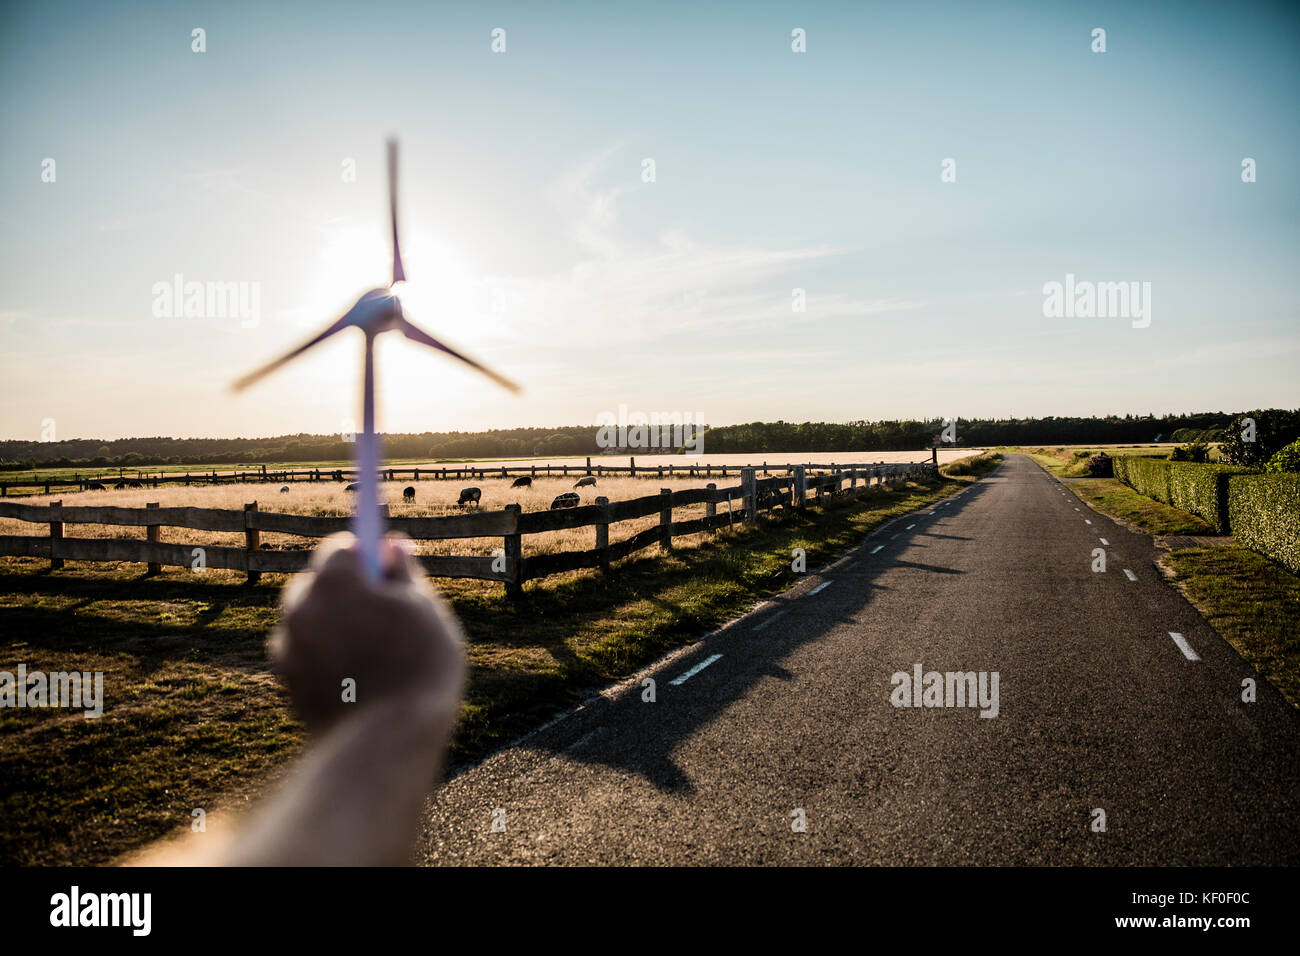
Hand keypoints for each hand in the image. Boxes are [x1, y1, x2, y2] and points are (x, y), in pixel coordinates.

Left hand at [269, 532, 466, 734]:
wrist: (385, 743)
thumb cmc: (417, 668)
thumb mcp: (425, 610)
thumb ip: (404, 573)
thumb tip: (393, 546)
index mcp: (334, 580)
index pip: (342, 547)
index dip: (367, 555)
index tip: (385, 568)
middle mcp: (300, 606)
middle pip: (318, 583)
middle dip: (345, 592)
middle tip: (384, 614)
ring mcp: (287, 645)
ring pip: (309, 621)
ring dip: (333, 626)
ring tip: (373, 654)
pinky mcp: (284, 681)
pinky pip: (304, 655)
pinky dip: (323, 658)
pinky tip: (355, 679)